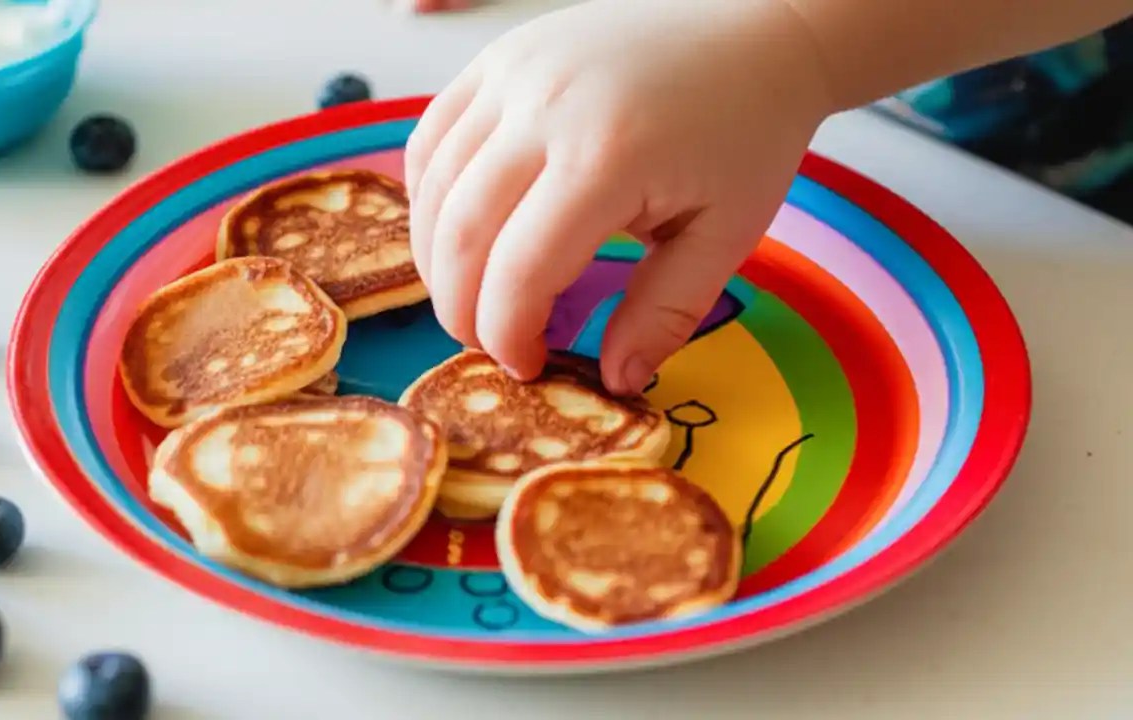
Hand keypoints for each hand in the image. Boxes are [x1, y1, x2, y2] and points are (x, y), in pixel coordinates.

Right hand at [406, 0, 833, 393]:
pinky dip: (430, 197)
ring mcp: (512, 74)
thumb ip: (666, 312)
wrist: (752, 28)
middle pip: (460, 234)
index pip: (520, 271)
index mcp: (607, 155)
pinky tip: (457, 233)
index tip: (526, 364)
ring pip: (433, 187)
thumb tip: (616, 380)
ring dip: (436, 259)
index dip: (507, 334)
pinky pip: (431, 137)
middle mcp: (543, 106)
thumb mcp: (726, 233)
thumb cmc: (745, 129)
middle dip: (461, 308)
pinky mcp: (497, 59)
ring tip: (470, 297)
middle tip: (487, 344)